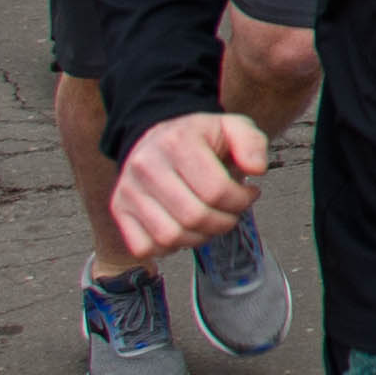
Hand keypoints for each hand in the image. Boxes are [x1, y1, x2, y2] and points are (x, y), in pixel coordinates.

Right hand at [109, 112, 268, 260]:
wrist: (158, 135)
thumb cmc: (199, 138)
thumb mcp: (233, 127)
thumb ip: (252, 142)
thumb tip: (256, 169)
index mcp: (177, 142)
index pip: (217, 191)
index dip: (242, 200)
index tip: (249, 193)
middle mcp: (146, 166)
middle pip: (195, 217)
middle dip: (224, 222)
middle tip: (231, 211)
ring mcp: (128, 190)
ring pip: (170, 237)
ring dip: (200, 237)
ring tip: (210, 220)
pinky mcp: (119, 209)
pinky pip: (145, 247)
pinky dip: (169, 247)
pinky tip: (183, 229)